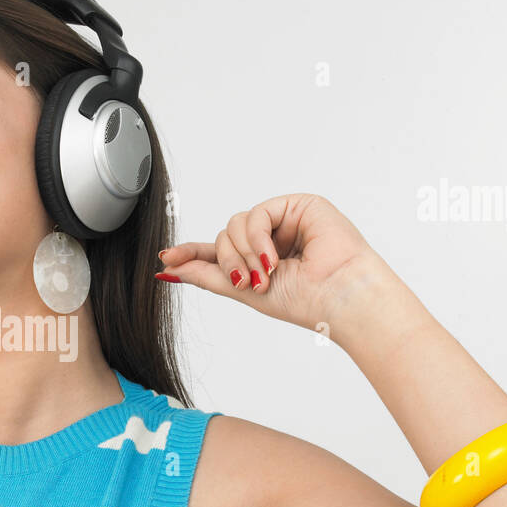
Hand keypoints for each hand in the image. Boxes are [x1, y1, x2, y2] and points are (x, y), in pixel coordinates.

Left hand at [155, 193, 379, 334]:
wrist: (339, 297)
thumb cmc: (305, 300)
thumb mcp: (244, 291)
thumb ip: (209, 275)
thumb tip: (171, 268)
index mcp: (260, 260)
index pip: (220, 252)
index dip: (193, 254)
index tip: (167, 260)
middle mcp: (271, 239)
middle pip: (224, 236)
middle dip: (229, 262)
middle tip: (248, 283)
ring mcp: (284, 221)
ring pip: (235, 225)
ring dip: (244, 254)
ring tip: (265, 274)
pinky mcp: (297, 205)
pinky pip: (256, 214)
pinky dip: (258, 239)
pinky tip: (273, 257)